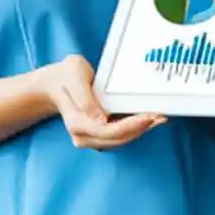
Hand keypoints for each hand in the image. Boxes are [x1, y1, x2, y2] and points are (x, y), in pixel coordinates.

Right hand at [41, 54, 164, 149]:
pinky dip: (134, 129)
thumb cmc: (64, 76)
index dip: (130, 126)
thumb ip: (84, 96)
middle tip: (161, 116)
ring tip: (160, 118)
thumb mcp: (73, 74)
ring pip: (119, 140)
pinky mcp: (97, 134)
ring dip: (140, 131)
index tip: (148, 116)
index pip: (107, 131)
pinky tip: (148, 120)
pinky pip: (118, 136)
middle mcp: (82, 136)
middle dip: (140, 129)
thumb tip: (100, 119)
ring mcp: (89, 137)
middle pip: (117, 139)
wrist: (52, 84)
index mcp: (77, 122)